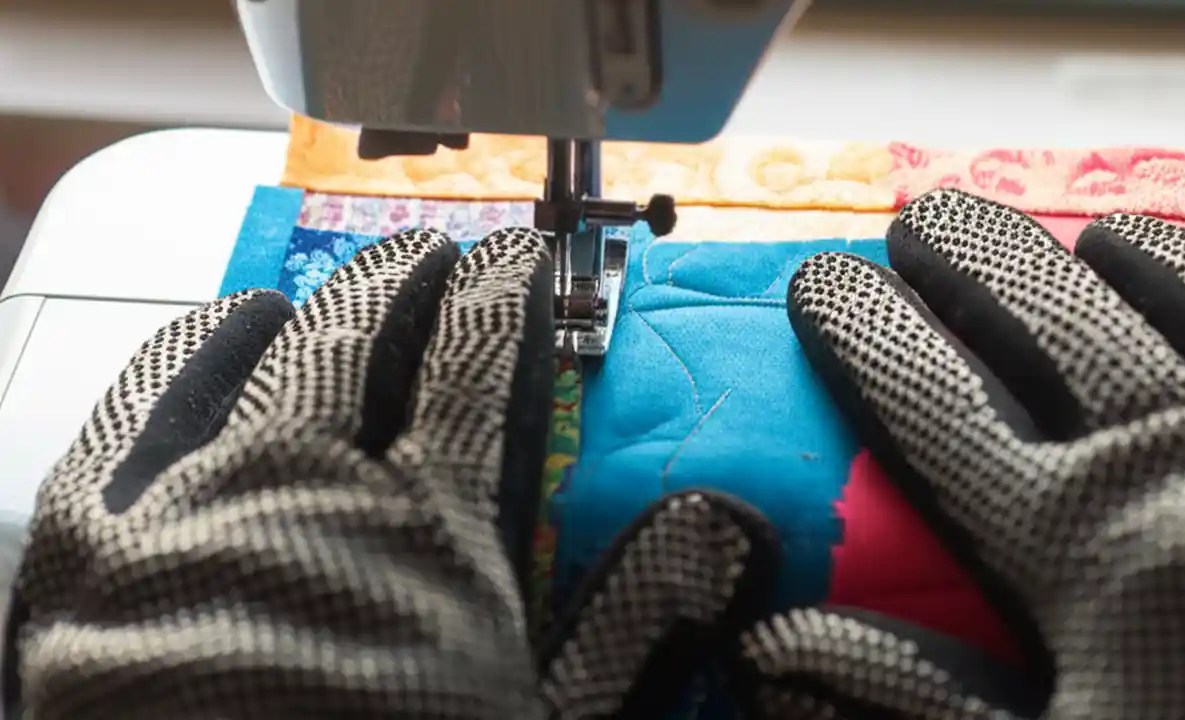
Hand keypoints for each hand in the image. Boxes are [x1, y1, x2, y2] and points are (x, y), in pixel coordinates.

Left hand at [5, 227, 779, 718]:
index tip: (518, 258)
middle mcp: (308, 500)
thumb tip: (728, 526)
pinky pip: (130, 420)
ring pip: (263, 359)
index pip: (475, 363)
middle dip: (414, 281)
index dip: (502, 295)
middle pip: (368, 341)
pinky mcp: (87, 560)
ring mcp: (188, 519)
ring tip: (356, 276)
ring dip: (319, 304)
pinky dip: (185, 357)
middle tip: (443, 255)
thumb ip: (633, 619)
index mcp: (428, 537)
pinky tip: (227, 323)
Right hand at [734, 190, 1184, 718]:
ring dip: (1101, 253)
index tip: (825, 281)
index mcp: (1082, 541)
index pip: (936, 402)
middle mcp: (1176, 458)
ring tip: (1064, 234)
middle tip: (922, 222)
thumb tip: (781, 646)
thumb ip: (928, 703)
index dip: (867, 330)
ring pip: (1172, 297)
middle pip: (1045, 320)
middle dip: (971, 257)